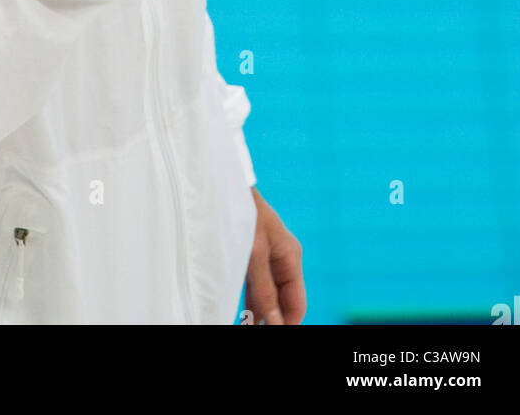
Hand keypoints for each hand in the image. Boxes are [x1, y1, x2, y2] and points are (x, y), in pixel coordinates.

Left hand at [244, 189, 305, 324]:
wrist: (223, 184)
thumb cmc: (243, 212)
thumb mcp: (255, 254)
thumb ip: (265, 290)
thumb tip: (276, 322)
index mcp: (290, 256)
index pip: (296, 303)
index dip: (288, 323)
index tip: (276, 334)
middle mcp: (282, 258)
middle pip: (282, 300)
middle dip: (274, 319)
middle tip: (256, 330)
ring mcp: (266, 257)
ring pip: (267, 294)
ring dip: (259, 313)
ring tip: (248, 327)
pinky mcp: (250, 255)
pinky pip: (254, 284)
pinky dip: (250, 300)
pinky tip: (242, 315)